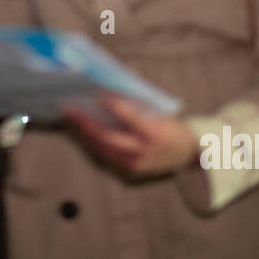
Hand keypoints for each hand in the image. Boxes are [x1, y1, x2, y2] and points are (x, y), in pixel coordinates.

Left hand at [63, 93, 199, 177]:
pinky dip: (94, 140)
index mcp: (156, 134)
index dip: (115, 106)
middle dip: (87, 123)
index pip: (131, 119)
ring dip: (86, 132)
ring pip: (103, 147)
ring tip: (72, 116)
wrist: (187, 155)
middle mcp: (144, 152)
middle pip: (109, 137)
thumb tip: (112, 90)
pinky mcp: (129, 168)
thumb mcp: (162, 114)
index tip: (99, 94)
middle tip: (71, 109)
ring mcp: (135, 163)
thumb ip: (139, 106)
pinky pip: (106, 153)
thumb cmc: (173, 128)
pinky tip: (84, 128)